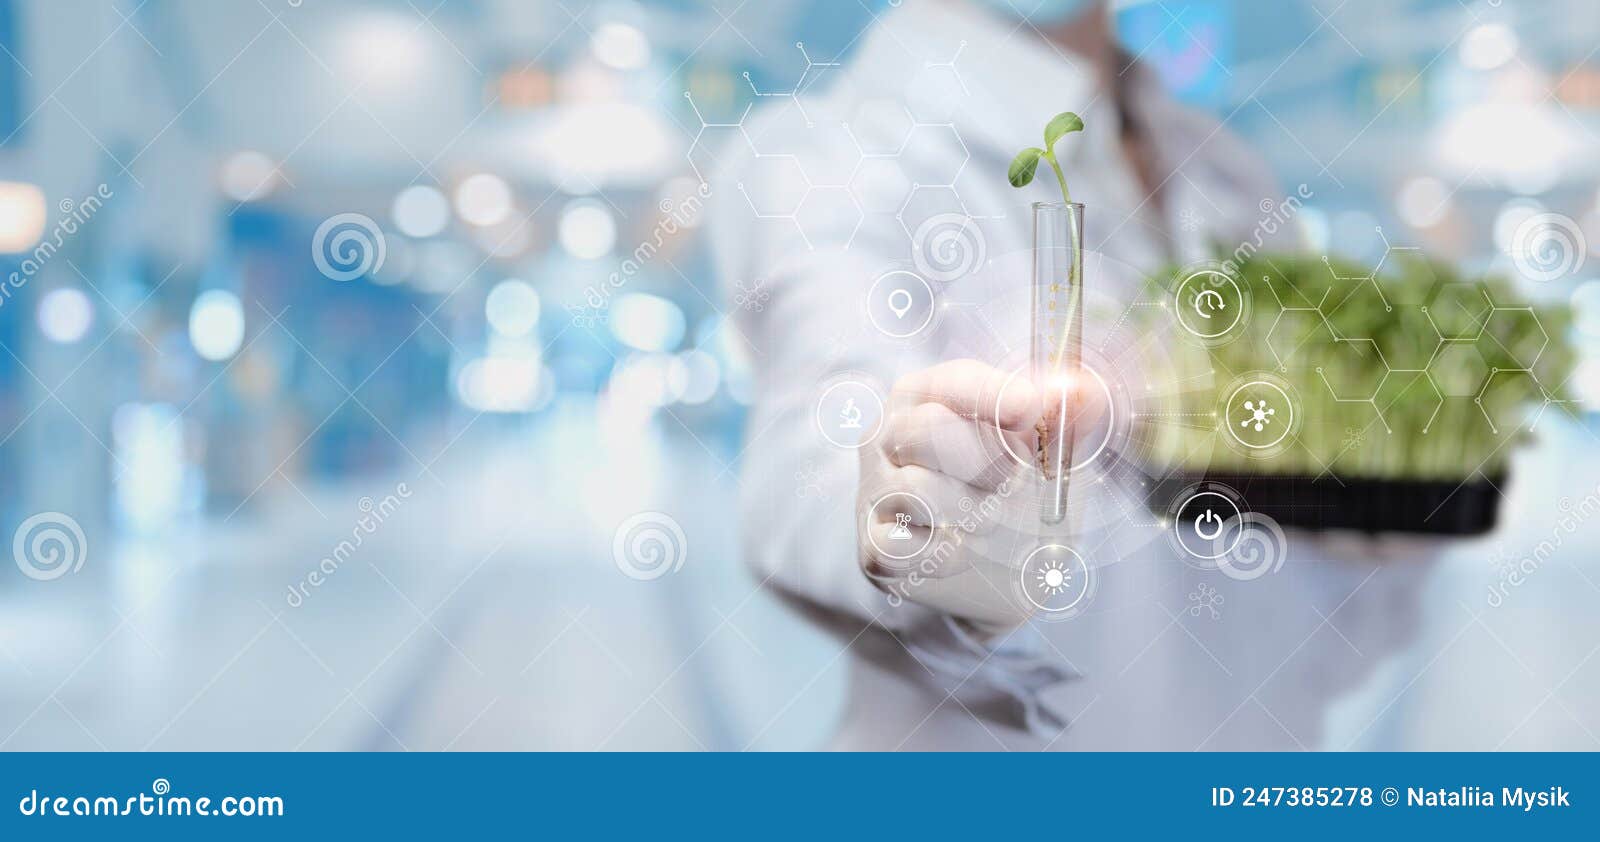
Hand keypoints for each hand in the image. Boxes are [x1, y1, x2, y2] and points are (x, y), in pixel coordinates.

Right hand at [856, 360, 1047, 628]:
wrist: (1017, 572)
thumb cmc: (1028, 493)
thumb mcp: (1057, 451)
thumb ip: (1071, 417)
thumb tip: (1082, 390)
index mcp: (927, 395)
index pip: (951, 381)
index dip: (993, 393)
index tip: (1032, 407)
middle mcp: (889, 435)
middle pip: (926, 430)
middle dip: (984, 458)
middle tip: (1011, 479)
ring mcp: (874, 492)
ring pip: (916, 489)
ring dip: (970, 510)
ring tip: (988, 518)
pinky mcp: (874, 548)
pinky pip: (901, 546)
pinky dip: (945, 553)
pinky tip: (962, 551)